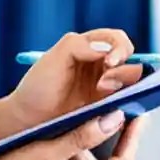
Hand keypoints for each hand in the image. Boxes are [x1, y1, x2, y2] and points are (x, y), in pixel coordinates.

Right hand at [0, 112, 146, 159]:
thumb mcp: (44, 153)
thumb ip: (81, 136)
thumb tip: (114, 117)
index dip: (133, 138)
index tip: (139, 113)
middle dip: (116, 132)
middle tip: (124, 104)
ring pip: (91, 158)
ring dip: (92, 135)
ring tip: (96, 106)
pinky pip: (74, 159)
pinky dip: (75, 143)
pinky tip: (69, 121)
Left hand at [7, 30, 144, 128]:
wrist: (28, 120)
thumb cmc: (37, 87)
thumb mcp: (54, 57)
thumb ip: (79, 44)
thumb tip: (106, 49)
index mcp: (90, 48)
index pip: (116, 39)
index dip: (118, 47)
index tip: (109, 62)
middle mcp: (101, 66)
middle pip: (129, 60)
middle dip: (122, 68)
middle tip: (104, 83)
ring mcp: (106, 88)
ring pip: (131, 80)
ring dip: (124, 84)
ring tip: (103, 93)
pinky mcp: (107, 107)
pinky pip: (127, 101)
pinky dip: (127, 101)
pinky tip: (114, 107)